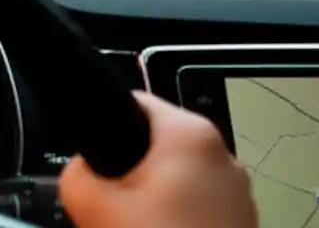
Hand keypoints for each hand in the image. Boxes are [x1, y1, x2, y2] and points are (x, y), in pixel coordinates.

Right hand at [59, 91, 257, 227]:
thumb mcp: (91, 204)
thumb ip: (76, 172)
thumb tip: (85, 170)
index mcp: (190, 134)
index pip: (132, 103)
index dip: (103, 128)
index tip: (93, 165)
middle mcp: (224, 154)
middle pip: (154, 147)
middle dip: (129, 174)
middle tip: (112, 209)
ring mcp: (239, 192)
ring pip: (176, 181)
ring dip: (153, 201)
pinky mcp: (242, 223)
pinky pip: (196, 208)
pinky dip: (175, 221)